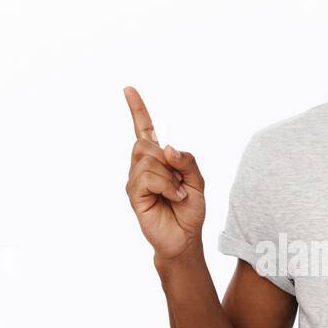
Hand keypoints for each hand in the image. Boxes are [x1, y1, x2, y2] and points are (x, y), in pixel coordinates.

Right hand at [123, 86, 205, 260]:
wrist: (185, 237)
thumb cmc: (189, 209)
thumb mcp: (198, 180)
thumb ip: (187, 160)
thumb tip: (168, 147)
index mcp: (158, 158)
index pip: (145, 129)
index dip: (138, 109)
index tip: (129, 89)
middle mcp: (142, 166)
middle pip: (146, 143)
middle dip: (167, 158)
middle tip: (179, 180)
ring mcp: (135, 180)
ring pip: (148, 159)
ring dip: (170, 176)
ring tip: (177, 194)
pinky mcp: (134, 194)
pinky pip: (148, 177)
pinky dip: (167, 185)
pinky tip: (173, 197)